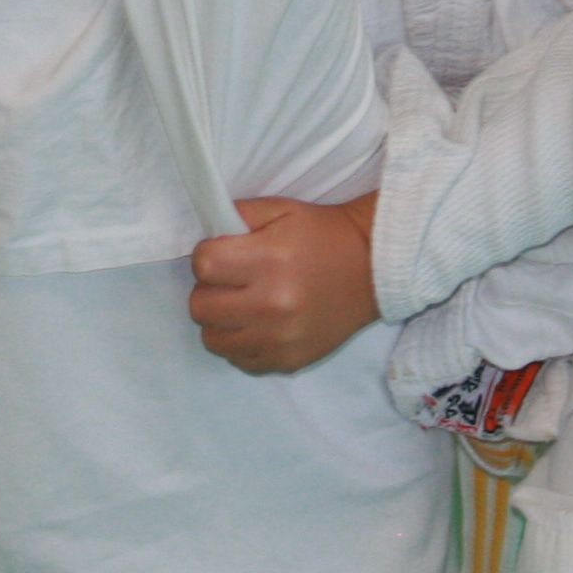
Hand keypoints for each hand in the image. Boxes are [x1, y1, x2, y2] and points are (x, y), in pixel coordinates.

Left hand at [187, 194, 378, 374]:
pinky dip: (242, 343)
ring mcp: (279, 340)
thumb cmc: (321, 235)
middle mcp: (272, 306)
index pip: (203, 265)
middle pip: (200, 307)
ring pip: (213, 339)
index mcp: (269, 261)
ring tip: (242, 305)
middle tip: (232, 281)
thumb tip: (205, 237)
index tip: (226, 254)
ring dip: (221, 320)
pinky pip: (238, 360)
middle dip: (210, 289)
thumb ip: (236, 217)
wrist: (372, 269)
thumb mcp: (280, 210)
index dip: (209, 256)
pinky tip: (259, 325)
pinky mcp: (287, 362)